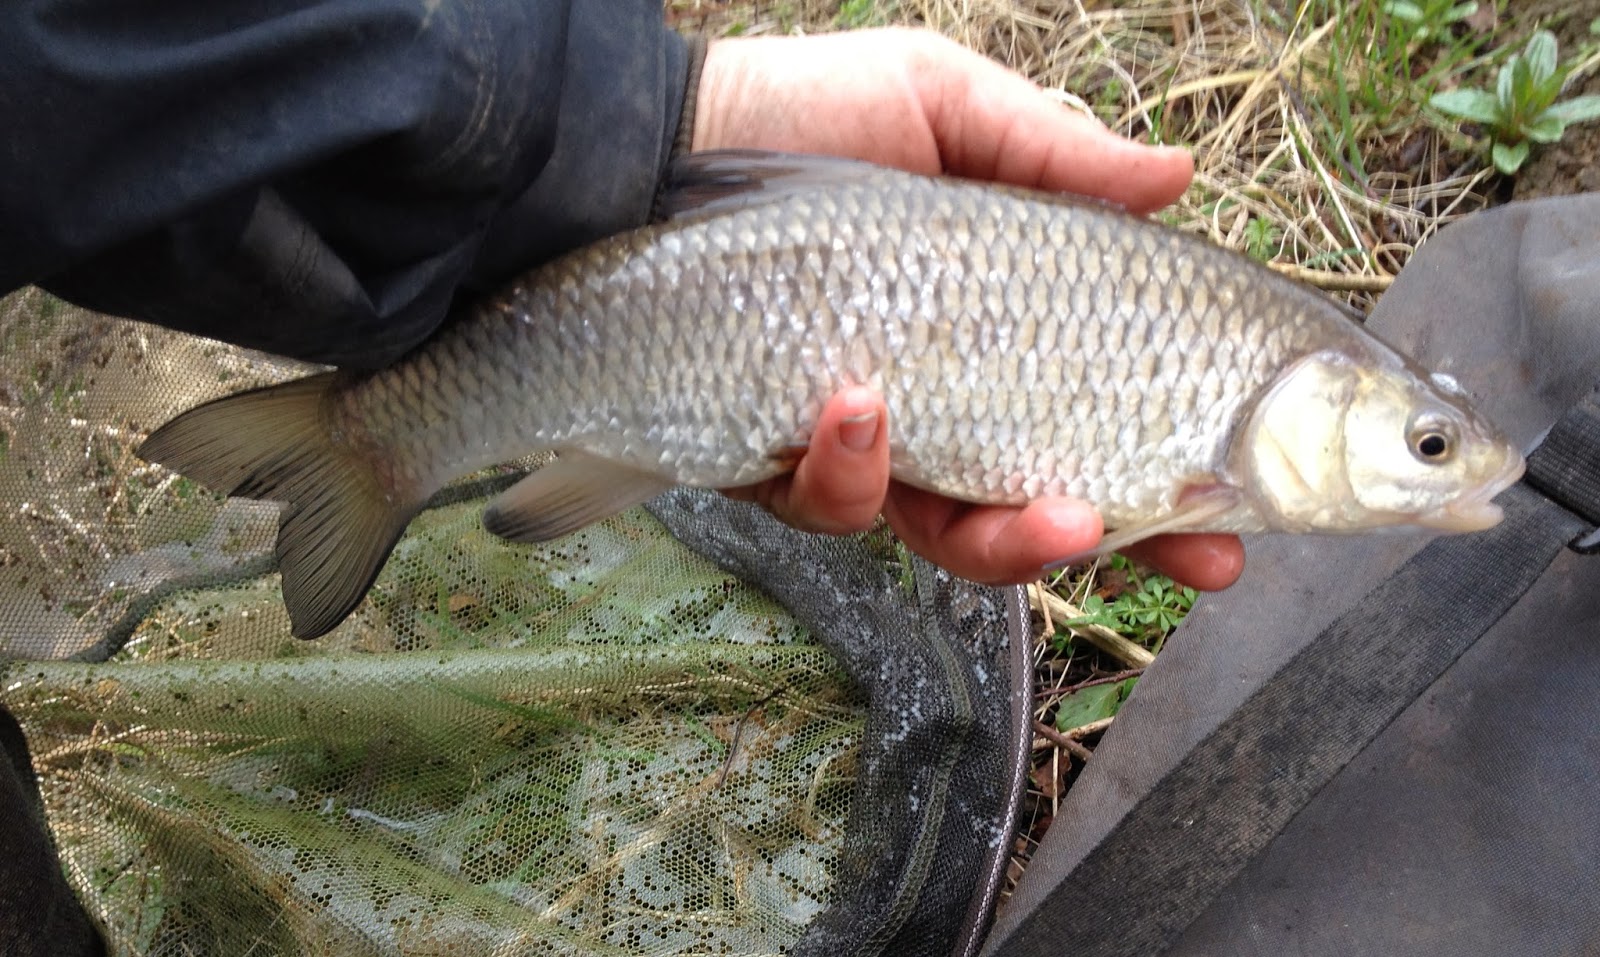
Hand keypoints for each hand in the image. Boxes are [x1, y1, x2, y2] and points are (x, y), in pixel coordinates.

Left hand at [698, 28, 1243, 590]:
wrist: (646, 150)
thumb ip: (1051, 152)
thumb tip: (1178, 178)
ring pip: (945, 536)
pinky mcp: (778, 461)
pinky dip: (854, 471)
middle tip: (1188, 558)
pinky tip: (857, 408)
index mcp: (992, 329)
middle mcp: (937, 400)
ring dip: (1005, 536)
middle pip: (1039, 505)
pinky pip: (831, 505)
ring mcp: (859, 444)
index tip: (1236, 510)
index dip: (1172, 474)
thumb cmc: (797, 113)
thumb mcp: (937, 105)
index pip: (1098, 415)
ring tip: (1046, 504)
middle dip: (1120, 542)